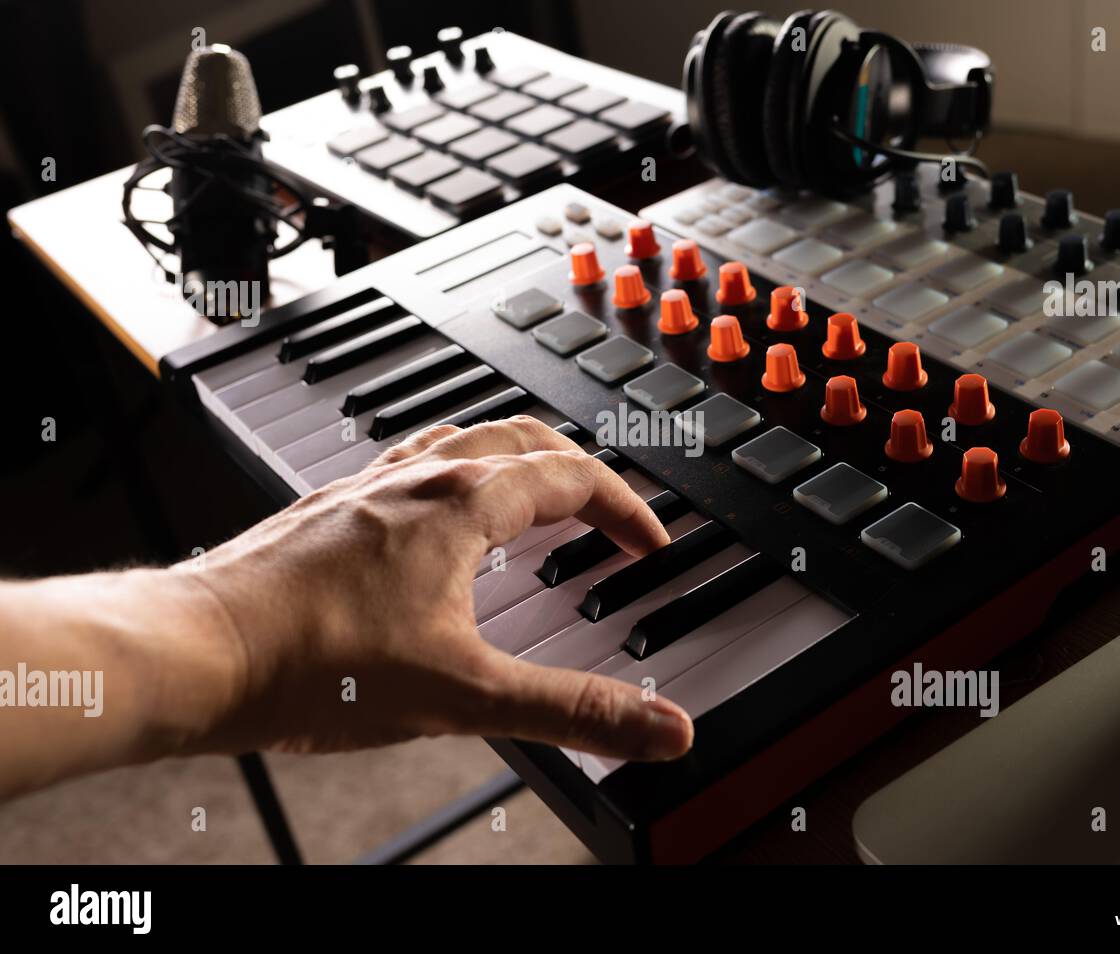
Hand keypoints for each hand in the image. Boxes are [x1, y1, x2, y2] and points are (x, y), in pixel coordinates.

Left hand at [185, 415, 693, 762]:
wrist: (199, 652)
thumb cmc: (310, 662)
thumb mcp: (465, 697)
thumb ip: (571, 711)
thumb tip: (657, 728)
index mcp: (461, 506)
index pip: (572, 477)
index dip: (624, 509)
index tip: (646, 542)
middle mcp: (415, 480)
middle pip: (522, 441)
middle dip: (578, 473)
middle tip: (606, 512)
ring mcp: (367, 489)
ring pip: (462, 441)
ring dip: (515, 460)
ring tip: (536, 497)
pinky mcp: (330, 510)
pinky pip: (410, 464)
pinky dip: (453, 475)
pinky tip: (436, 518)